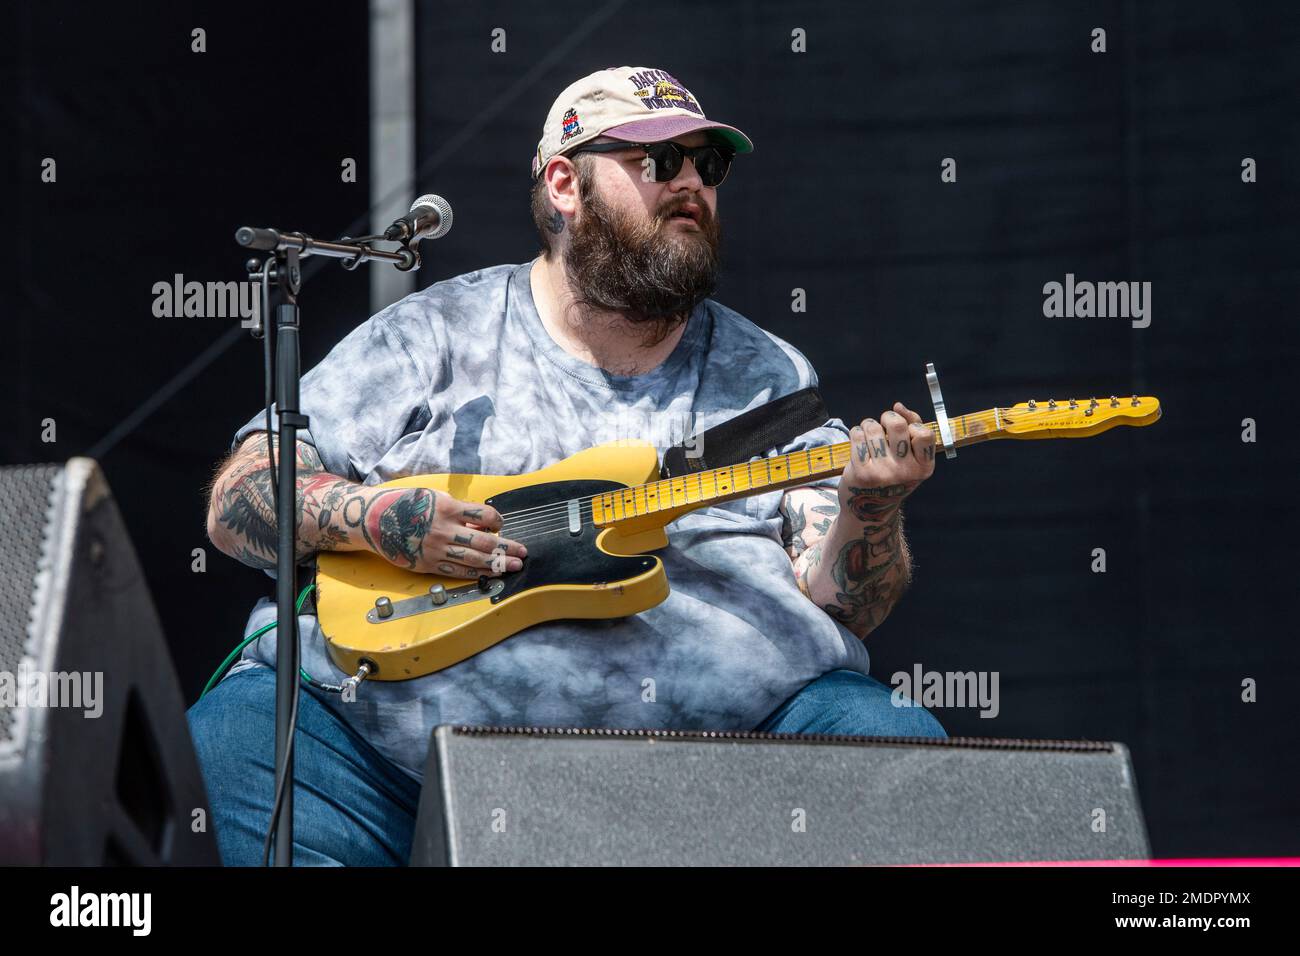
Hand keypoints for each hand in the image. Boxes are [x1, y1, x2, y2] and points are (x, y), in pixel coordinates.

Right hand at [356, 487, 528, 577]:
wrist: (373, 520)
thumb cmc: (405, 504)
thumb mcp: (432, 497)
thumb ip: (457, 509)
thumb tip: (481, 523)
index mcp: (446, 507)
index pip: (484, 516)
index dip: (498, 521)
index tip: (502, 525)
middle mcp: (443, 529)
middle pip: (484, 542)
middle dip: (507, 548)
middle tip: (522, 552)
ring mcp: (435, 549)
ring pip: (473, 560)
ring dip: (497, 564)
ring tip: (512, 566)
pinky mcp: (428, 564)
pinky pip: (456, 571)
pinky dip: (475, 574)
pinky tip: (488, 574)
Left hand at [839, 402, 935, 524]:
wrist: (870, 507)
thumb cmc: (892, 473)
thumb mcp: (911, 457)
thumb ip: (912, 427)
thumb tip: (898, 406)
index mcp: (924, 468)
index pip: (924, 433)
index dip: (912, 424)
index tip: (905, 431)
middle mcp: (905, 472)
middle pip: (897, 424)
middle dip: (888, 417)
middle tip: (884, 424)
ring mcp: (883, 473)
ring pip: (873, 427)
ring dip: (869, 424)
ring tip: (869, 433)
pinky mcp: (862, 472)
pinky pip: (857, 436)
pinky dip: (857, 432)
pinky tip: (859, 441)